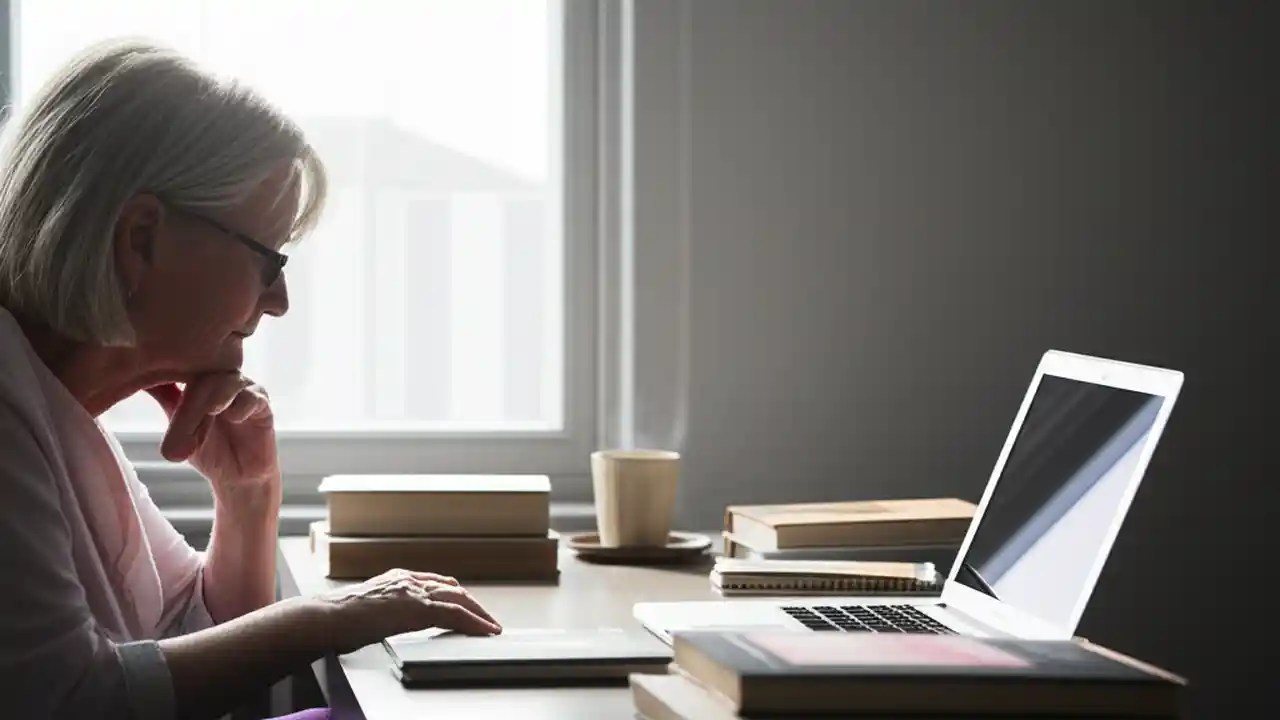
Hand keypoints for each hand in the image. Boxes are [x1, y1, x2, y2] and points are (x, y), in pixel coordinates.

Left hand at [146, 374, 279, 492]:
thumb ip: (167, 398)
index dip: (170, 370)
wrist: (237, 476)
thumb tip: (131, 376)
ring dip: (212, 402)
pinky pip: (253, 399)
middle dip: (189, 400)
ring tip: (208, 412)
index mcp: (204, 378)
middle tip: (175, 424)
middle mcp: (225, 379)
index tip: (148, 376)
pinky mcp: (263, 407)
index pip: (187, 365)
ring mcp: (245, 390)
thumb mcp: (180, 423)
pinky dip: (241, 405)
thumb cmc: (209, 447)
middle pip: (204, 376)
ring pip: (227, 384)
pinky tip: (233, 417)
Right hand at [319, 569, 501, 652]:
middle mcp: (408, 580)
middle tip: (487, 618)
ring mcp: (413, 591)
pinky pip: (454, 614)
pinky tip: (484, 630)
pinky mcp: (415, 607)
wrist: (323, 618)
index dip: (455, 595)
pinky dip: (473, 622)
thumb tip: (389, 621)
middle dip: (473, 604)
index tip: (467, 605)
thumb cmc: (337, 619)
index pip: (436, 583)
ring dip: (479, 613)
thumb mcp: (368, 609)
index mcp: (397, 578)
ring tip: (491, 626)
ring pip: (458, 599)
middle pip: (452, 590)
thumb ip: (385, 609)